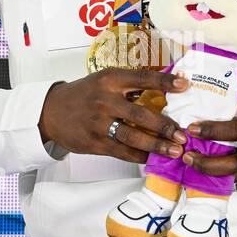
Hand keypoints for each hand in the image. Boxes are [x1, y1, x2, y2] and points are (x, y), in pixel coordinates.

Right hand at [38, 68, 190, 163]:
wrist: (51, 111)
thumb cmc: (84, 94)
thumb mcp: (104, 80)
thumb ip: (130, 84)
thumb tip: (165, 89)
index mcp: (110, 80)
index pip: (143, 79)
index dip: (165, 82)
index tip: (185, 85)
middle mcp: (105, 100)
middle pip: (141, 114)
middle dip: (165, 126)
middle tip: (183, 133)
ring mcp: (99, 123)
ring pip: (133, 136)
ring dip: (157, 145)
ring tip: (175, 150)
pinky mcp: (95, 143)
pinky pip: (122, 151)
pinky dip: (140, 156)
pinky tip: (153, 157)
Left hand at [183, 99, 236, 189]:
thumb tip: (221, 81)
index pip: (231, 132)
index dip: (209, 130)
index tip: (191, 128)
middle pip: (227, 166)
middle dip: (203, 163)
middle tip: (186, 156)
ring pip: (230, 178)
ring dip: (210, 173)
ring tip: (192, 164)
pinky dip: (222, 179)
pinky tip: (208, 173)